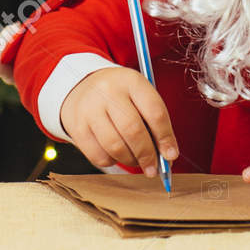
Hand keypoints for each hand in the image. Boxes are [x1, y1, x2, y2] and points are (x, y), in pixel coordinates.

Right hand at [58, 66, 178, 176]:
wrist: (81, 87)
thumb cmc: (119, 95)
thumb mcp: (138, 95)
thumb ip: (153, 121)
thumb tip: (166, 156)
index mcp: (132, 81)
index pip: (155, 111)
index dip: (165, 137)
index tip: (171, 155)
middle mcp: (109, 92)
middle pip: (133, 130)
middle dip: (147, 155)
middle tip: (154, 169)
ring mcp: (90, 109)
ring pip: (115, 146)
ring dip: (131, 161)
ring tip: (137, 161)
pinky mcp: (77, 128)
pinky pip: (99, 155)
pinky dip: (112, 161)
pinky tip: (116, 155)